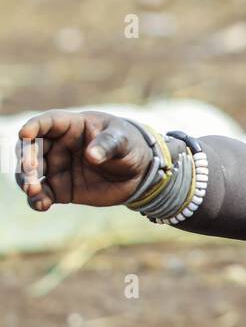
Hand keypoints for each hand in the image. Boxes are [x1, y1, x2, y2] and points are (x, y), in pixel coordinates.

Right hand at [17, 111, 153, 209]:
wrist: (139, 173)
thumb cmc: (129, 146)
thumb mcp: (123, 140)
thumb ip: (108, 144)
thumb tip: (91, 155)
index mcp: (71, 126)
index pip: (47, 122)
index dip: (34, 127)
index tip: (25, 134)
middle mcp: (58, 146)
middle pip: (32, 148)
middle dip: (26, 158)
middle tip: (30, 169)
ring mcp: (57, 168)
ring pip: (32, 174)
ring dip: (27, 181)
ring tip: (33, 189)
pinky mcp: (61, 190)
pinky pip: (43, 195)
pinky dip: (37, 200)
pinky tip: (41, 204)